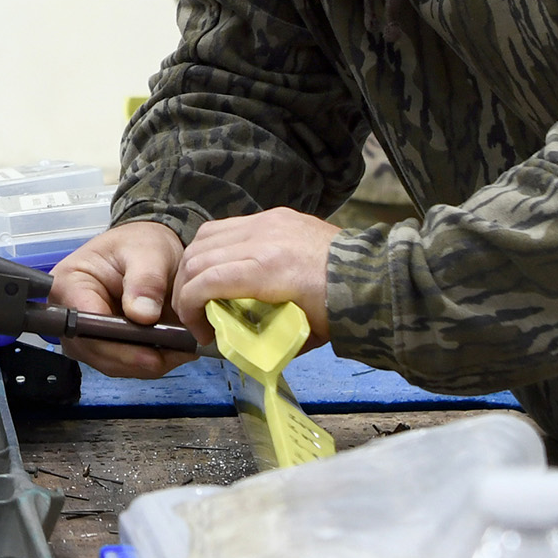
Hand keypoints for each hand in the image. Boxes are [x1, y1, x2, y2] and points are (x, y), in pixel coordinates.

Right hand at [50, 220, 196, 379]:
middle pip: (96, 350)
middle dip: (138, 356)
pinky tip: (173, 350)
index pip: (84, 323)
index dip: (117, 341)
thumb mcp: (148, 252)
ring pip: (111, 363)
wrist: (147, 251)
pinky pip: (123, 364)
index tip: (151, 351)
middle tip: (178, 352)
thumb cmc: (140, 243)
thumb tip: (143, 316)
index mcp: (69, 283)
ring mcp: (83, 334)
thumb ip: (146, 281)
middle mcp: (69, 313)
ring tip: (181, 348)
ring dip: (147, 362)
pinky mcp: (101, 346)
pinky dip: (149, 361)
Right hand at [172, 208, 338, 343]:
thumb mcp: (296, 334)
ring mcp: (268, 222)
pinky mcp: (275, 214)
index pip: (204, 281)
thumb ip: (258, 336)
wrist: (372, 277)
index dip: (188, 308)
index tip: (200, 332)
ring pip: (206, 236)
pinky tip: (221, 267)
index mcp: (267, 271)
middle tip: (194, 314)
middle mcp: (262, 239)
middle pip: (197, 257)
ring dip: (195, 265)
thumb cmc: (337, 311)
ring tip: (202, 289)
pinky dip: (215, 247)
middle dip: (185, 289)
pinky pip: (229, 226)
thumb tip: (230, 343)